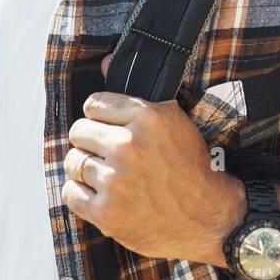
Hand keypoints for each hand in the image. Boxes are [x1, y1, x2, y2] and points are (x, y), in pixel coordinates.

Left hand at [62, 55, 245, 262]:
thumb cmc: (190, 167)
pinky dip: (80, 194)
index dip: (101, 118)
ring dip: (85, 168)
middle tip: (107, 154)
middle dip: (91, 142)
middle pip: (79, 131)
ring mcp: (117, 181)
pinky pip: (70, 193)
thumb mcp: (173, 121)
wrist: (209, 218)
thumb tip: (105, 60)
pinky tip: (100, 194)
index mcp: (148, 118)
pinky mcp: (108, 213)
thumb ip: (135, 93)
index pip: (93, 105)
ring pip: (73, 162)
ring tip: (106, 175)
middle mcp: (130, 146)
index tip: (110, 130)